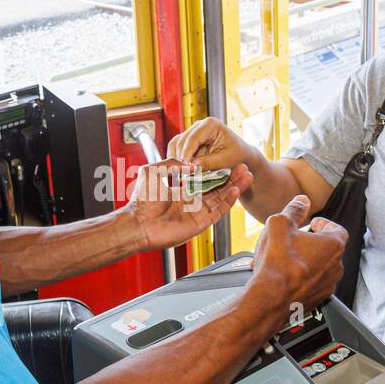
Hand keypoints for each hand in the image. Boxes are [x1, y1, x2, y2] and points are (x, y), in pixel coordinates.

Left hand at [126, 159, 253, 251]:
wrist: (138, 223)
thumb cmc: (141, 201)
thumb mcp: (154, 171)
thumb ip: (173, 163)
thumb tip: (191, 165)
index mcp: (181, 190)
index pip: (204, 179)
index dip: (216, 170)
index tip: (225, 160)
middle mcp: (191, 201)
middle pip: (217, 188)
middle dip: (230, 177)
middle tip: (242, 166)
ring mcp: (197, 212)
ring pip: (221, 198)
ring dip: (234, 186)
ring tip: (246, 175)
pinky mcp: (200, 222)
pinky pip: (218, 211)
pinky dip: (228, 201)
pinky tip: (236, 190)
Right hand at [166, 117, 253, 171]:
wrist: (241, 156)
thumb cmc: (238, 155)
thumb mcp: (226, 160)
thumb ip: (209, 162)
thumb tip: (191, 166)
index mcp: (210, 124)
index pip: (192, 138)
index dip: (186, 154)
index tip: (183, 169)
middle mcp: (198, 126)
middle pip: (181, 141)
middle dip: (179, 158)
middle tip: (178, 175)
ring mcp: (192, 133)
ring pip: (175, 145)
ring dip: (175, 160)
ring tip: (177, 175)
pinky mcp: (188, 142)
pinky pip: (177, 150)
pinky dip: (176, 161)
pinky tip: (178, 173)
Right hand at [250, 195, 346, 319]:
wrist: (270, 297)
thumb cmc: (277, 262)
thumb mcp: (280, 224)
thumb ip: (294, 209)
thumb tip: (301, 201)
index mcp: (333, 245)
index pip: (337, 229)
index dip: (324, 224)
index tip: (312, 224)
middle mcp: (335, 266)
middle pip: (327, 248)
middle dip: (311, 242)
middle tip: (295, 240)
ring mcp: (327, 284)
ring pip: (319, 267)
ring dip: (305, 260)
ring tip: (285, 258)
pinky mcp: (317, 298)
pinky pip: (311, 283)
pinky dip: (301, 277)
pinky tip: (283, 274)